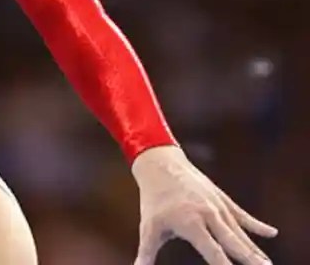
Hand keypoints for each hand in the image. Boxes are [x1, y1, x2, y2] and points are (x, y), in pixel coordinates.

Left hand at [131, 145, 276, 263]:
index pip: (212, 252)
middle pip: (233, 242)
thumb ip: (147, 252)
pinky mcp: (223, 200)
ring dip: (254, 249)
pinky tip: (272, 233)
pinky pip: (242, 215)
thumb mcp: (149, 227)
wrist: (160, 165)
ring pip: (240, 232)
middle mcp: (208, 215)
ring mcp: (218, 206)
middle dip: (249, 258)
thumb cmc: (153, 200)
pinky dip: (256, 225)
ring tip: (267, 264)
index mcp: (191, 224)